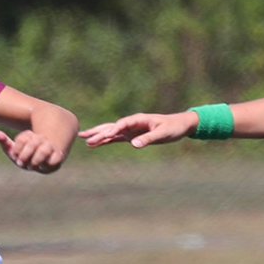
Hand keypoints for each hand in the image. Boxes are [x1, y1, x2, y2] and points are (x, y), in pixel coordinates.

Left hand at [0, 128, 65, 172]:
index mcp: (30, 135)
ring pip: (43, 151)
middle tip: (21, 163)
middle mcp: (41, 139)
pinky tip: (43, 167)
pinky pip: (55, 159)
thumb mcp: (13, 150)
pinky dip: (47, 164)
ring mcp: (50, 147)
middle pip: (33, 144)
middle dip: (25, 156)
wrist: (43, 163)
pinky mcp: (59, 156)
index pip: (22, 139)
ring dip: (35, 160)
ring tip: (33, 166)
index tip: (16, 157)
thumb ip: (4, 142)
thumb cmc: (26, 156)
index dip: (17, 150)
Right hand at [79, 112, 196, 147]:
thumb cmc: (173, 127)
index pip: (122, 124)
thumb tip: (134, 144)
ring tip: (84, 139)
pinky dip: (106, 141)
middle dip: (98, 132)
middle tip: (83, 136)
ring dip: (98, 136)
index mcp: (139, 119)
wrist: (179, 125)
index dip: (114, 129)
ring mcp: (130, 130)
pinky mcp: (131, 136)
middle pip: (112, 127)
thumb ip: (148, 139)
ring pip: (111, 132)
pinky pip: (116, 138)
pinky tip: (96, 144)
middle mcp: (132, 123)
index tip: (105, 135)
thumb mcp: (163, 134)